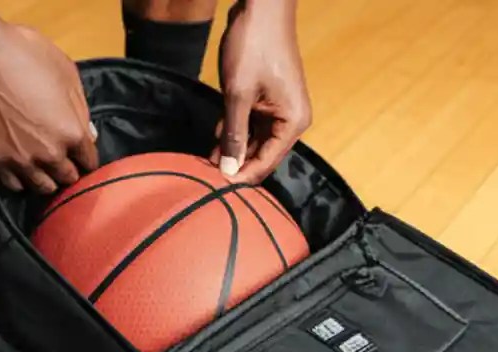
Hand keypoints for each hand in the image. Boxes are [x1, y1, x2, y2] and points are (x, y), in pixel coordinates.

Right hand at [0, 21, 98, 192]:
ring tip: (43, 168)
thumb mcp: (66, 72)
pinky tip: (20, 168)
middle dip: (69, 169)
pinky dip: (20, 180)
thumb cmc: (24, 54)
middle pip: (68, 177)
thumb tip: (88, 133)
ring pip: (43, 187)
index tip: (82, 153)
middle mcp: (50, 153)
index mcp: (72, 131)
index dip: (87, 157)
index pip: (90, 161)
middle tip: (63, 160)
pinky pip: (14, 184)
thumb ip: (80, 109)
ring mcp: (21, 159)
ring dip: (47, 179)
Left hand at [211, 0, 310, 183]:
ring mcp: (280, 109)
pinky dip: (233, 131)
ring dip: (232, 149)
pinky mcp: (268, 99)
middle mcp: (291, 119)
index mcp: (292, 122)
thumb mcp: (237, 95)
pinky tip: (213, 141)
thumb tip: (228, 170)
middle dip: (235, 164)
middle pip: (262, 155)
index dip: (240, 176)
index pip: (266, 163)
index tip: (214, 187)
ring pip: (255, 140)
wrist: (261, 7)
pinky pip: (251, 124)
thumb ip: (233, 135)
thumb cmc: (253, 46)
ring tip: (205, 162)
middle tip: (205, 176)